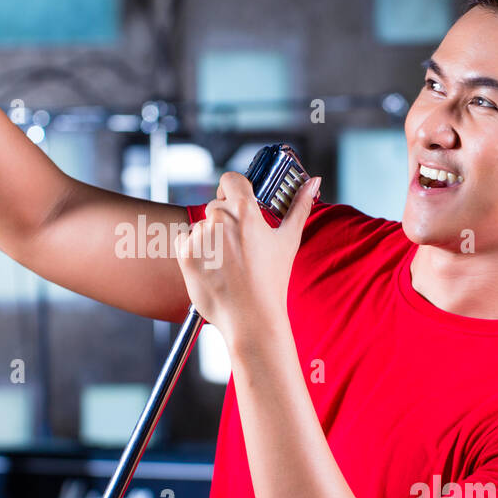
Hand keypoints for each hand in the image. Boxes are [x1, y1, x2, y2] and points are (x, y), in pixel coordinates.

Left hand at [174, 172, 319, 347]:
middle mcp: (218, 218)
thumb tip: (313, 181)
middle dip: (225, 221)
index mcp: (244, 210)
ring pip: (201, 225)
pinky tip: (212, 268)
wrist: (251, 318)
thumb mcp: (288, 240)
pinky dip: (194, 251)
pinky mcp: (184, 254)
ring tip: (228, 262)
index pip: (230, 179)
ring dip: (210, 238)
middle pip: (216, 205)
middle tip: (240, 246)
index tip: (239, 203)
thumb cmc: (271, 281)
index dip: (234, 190)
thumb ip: (300, 206)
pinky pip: (184, 241)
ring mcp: (199, 236)